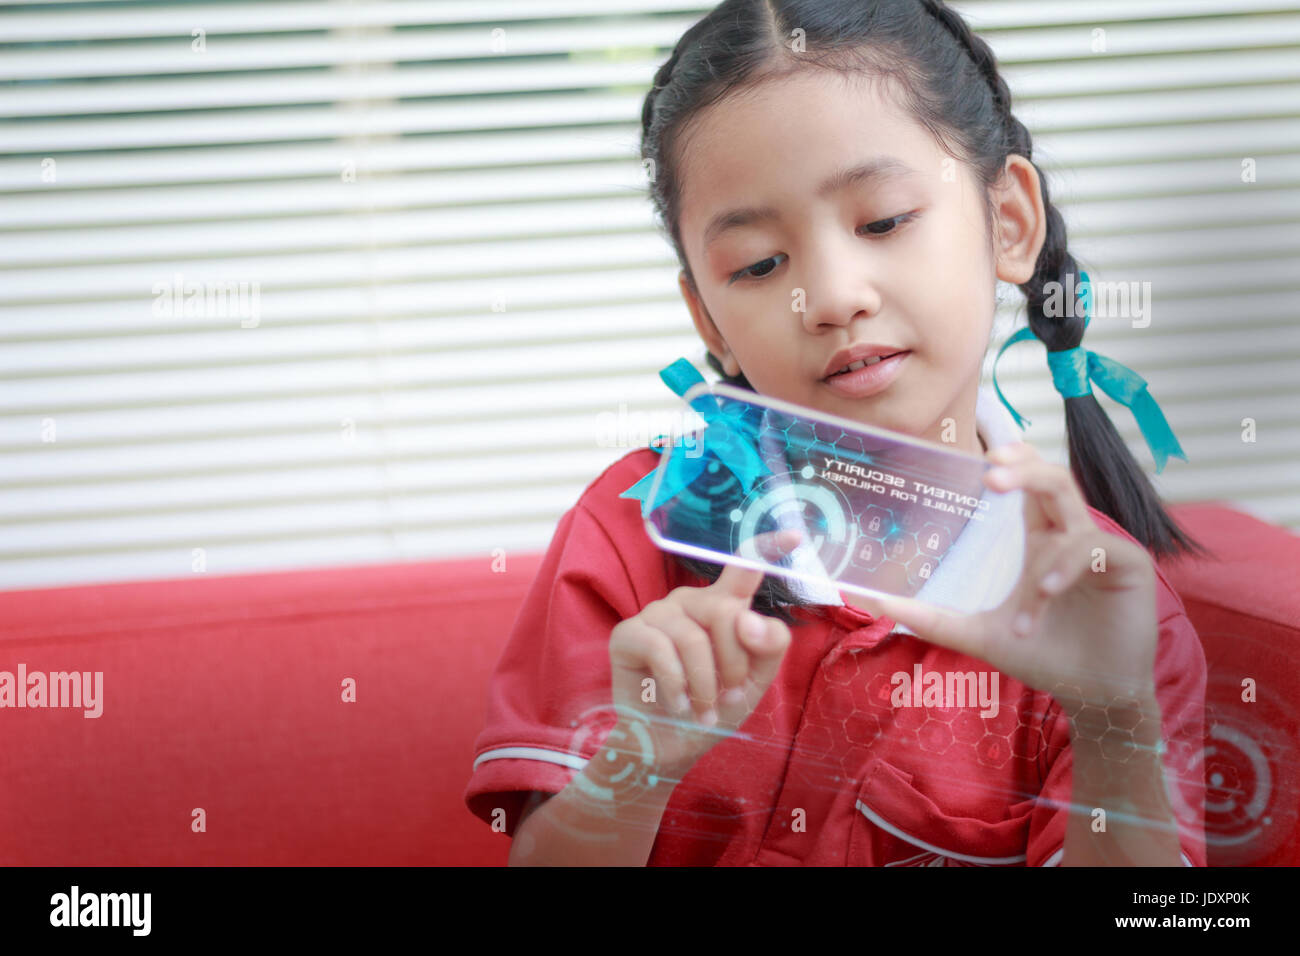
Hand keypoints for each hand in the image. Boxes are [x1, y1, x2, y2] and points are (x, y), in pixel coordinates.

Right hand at [609, 529, 799, 776]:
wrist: (671, 745)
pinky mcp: (627, 633)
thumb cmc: (713, 708)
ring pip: (693, 638)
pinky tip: (679, 703)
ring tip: (703, 709)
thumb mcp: (754, 682)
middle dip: (733, 664)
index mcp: (723, 606)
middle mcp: (689, 601)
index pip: (745, 568)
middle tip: (728, 698)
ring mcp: (656, 614)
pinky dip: (675, 684)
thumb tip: (750, 621)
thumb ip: (767, 647)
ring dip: (704, 684)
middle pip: (725, 613)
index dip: (768, 548)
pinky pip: (660, 648)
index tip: (797, 535)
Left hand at [847, 443, 1159, 709]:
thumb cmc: (1042, 655)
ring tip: (1036, 590)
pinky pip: (1095, 550)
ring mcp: (1102, 548)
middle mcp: (1070, 535)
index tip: (981, 456)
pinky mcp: (1129, 567)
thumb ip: (933, 619)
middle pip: (1054, 478)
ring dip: (1048, 549)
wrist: (1092, 695)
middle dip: (1026, 470)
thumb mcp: (981, 635)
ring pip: (1074, 512)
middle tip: (991, 475)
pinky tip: (1050, 593)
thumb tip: (878, 603)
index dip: (1013, 462)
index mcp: (1041, 539)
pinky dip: (1068, 569)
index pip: (1028, 483)